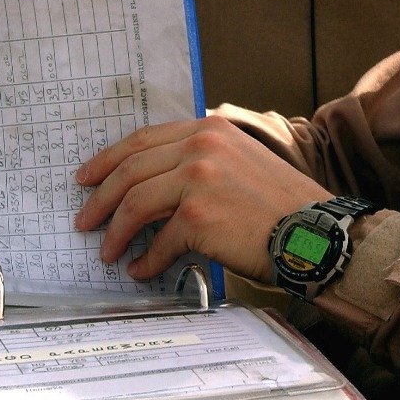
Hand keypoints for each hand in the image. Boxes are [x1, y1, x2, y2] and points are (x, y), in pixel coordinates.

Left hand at [75, 116, 331, 280]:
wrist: (314, 233)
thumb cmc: (282, 206)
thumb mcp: (242, 162)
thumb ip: (203, 160)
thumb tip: (155, 185)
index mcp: (210, 128)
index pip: (144, 139)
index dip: (109, 160)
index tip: (88, 178)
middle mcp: (202, 146)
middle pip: (130, 170)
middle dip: (100, 198)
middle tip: (85, 220)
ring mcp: (198, 178)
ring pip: (135, 204)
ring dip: (116, 233)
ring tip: (108, 252)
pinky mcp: (198, 215)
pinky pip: (158, 242)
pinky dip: (145, 261)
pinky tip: (142, 270)